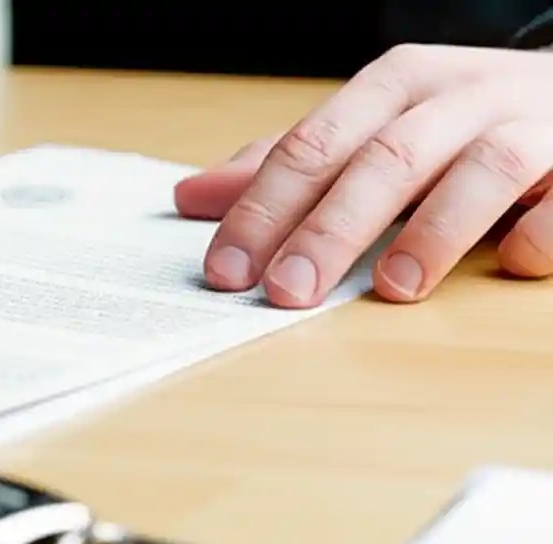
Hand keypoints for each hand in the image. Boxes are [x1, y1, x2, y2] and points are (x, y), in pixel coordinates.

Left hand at [173, 44, 552, 307]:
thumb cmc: (456, 124)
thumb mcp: (369, 132)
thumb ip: (290, 167)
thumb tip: (191, 198)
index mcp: (393, 87)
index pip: (312, 147)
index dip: (263, 209)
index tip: (225, 269)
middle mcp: (458, 97)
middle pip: (384, 159)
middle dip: (330, 229)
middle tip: (287, 291)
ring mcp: (530, 125)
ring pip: (480, 169)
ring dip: (434, 232)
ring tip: (393, 290)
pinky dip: (542, 230)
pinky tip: (514, 264)